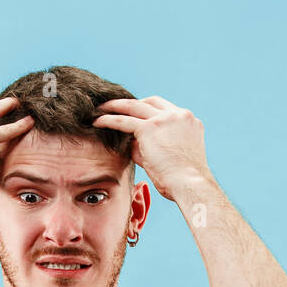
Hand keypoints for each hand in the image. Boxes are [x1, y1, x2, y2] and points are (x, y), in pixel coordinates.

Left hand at [93, 96, 212, 201]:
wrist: (190, 185)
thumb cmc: (182, 180)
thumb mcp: (169, 157)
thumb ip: (151, 146)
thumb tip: (130, 143)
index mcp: (189, 121)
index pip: (165, 109)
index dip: (148, 110)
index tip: (135, 115)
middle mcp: (179, 115)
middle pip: (150, 101)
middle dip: (130, 103)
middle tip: (113, 107)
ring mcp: (166, 119)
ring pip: (134, 106)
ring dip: (115, 106)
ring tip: (100, 110)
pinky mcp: (151, 127)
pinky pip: (124, 120)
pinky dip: (109, 120)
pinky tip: (97, 122)